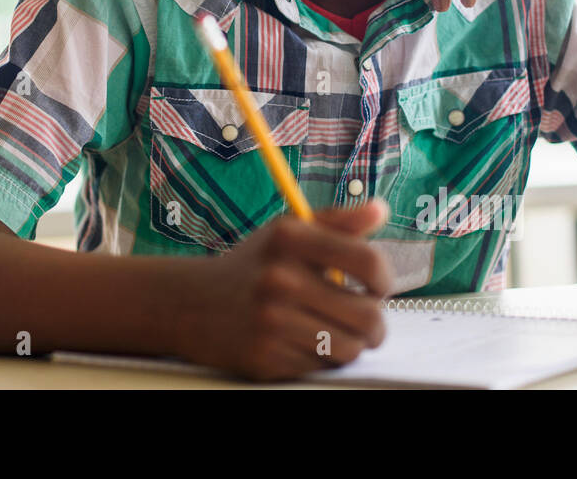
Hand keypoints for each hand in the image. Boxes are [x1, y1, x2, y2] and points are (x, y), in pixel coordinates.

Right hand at [173, 199, 393, 381]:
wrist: (191, 303)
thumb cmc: (254, 265)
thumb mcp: (288, 231)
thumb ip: (337, 222)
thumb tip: (380, 210)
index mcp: (290, 238)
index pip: (368, 262)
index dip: (384, 279)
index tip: (378, 287)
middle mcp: (280, 278)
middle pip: (368, 316)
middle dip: (374, 323)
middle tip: (362, 319)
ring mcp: (271, 321)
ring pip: (349, 348)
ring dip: (349, 343)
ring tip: (331, 330)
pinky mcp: (265, 357)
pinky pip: (320, 367)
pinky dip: (319, 358)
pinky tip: (300, 341)